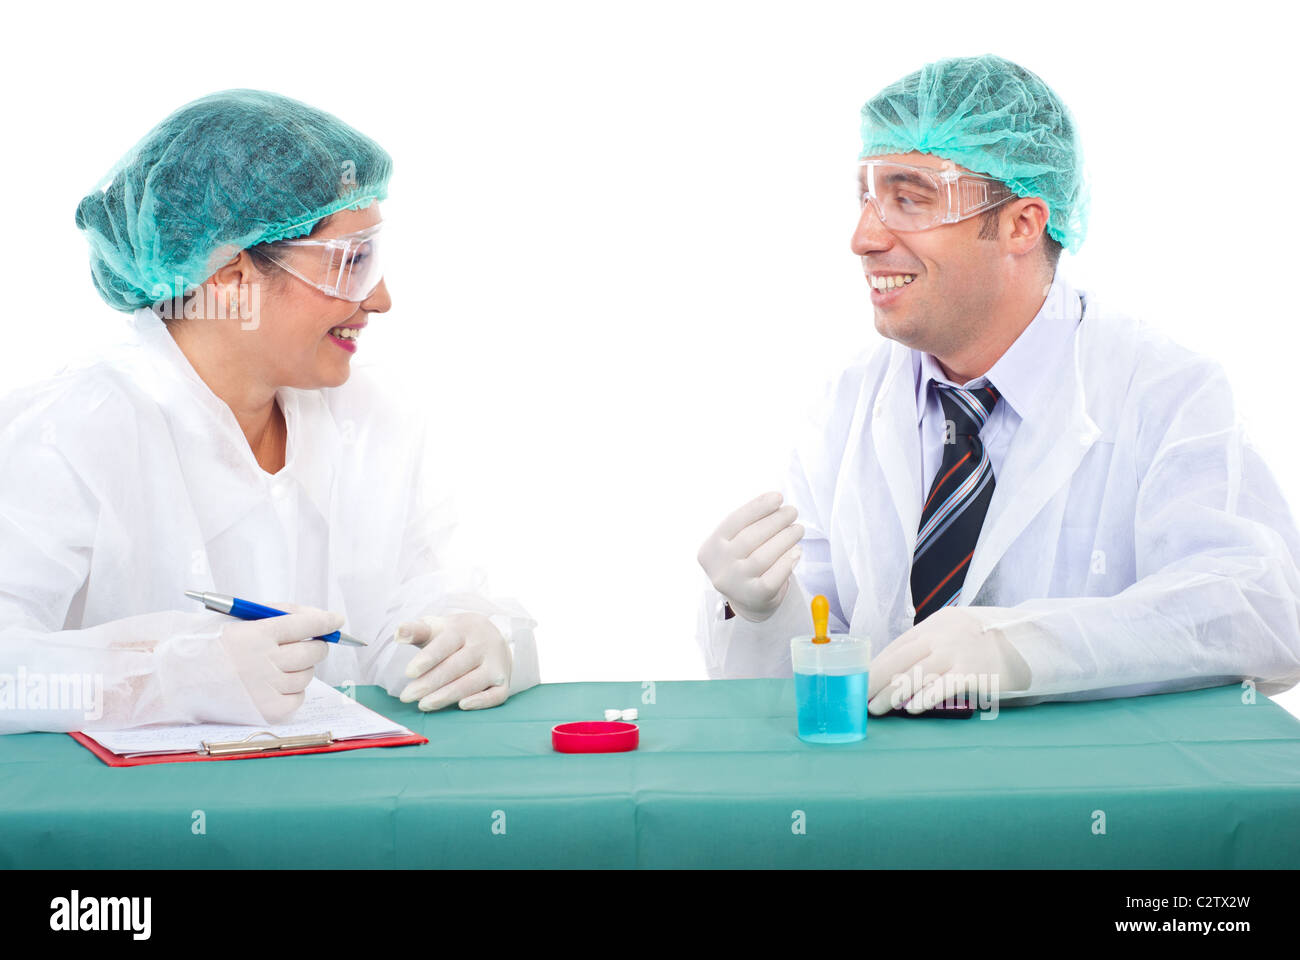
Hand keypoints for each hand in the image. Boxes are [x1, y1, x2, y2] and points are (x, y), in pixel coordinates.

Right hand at [217, 603, 336, 723]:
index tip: (337, 620)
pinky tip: (276, 684)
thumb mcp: (237, 620)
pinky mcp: (265, 711)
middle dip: (317, 645)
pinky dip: (294, 691)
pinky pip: (298, 698)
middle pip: (312, 651)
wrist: (173, 681)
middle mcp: (264, 662)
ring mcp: (266, 688)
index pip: (306, 624)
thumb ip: (277, 614)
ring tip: (279, 665)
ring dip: (302, 668)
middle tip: (311, 643)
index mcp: (256, 635)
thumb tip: (316, 617)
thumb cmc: (207, 646)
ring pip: (307, 675)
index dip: (326, 621)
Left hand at [395, 612, 511, 710]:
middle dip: (430, 683)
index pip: (446, 643)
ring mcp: (497, 664)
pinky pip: (496, 695)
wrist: (490, 638)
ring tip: (424, 705)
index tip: (408, 673)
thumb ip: (416, 630)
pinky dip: (481, 702)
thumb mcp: (437, 628)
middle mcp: (485, 644)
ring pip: (472, 682)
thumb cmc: (454, 637)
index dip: (427, 658)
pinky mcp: (504, 682)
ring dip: (447, 695)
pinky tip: (461, 706)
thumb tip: (398, 632)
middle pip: (456, 666)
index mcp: (466, 627)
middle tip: (407, 696)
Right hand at [697, 491, 803, 621]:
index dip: (757, 507)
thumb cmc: (745, 562)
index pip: (734, 521)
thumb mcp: (736, 543)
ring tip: (798, 529)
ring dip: (785, 538)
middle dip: (775, 521)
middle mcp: (719, 566)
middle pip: (750, 538)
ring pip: (762, 557)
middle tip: (792, 511)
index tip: (778, 497)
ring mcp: (735, 584)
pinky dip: (787, 563)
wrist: (748, 600)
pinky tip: (797, 551)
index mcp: (711, 547)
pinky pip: (773, 578)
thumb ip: (749, 525)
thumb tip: (776, 504)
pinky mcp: (754, 597)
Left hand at [865, 607, 1030, 715]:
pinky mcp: (974, 672)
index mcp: (936, 623)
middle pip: (901, 659)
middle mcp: (944, 635)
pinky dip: (924, 698)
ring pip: (916, 674)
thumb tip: (897, 669)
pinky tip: (911, 709)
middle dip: (875, 680)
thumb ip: (931, 645)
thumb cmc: (987, 644)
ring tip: (877, 709)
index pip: (898, 645)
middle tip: (861, 699)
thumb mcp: (956, 633)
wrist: (1030, 643)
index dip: (877, 664)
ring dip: (892, 694)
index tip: (862, 680)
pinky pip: (942, 686)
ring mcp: (958, 652)